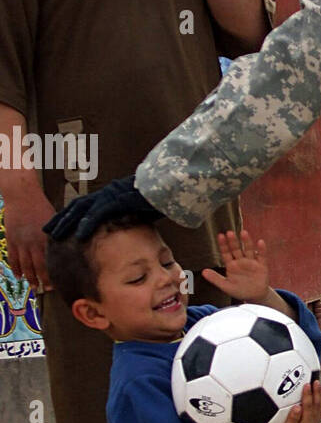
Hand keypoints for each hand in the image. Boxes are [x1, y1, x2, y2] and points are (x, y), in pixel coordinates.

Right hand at [1, 176, 54, 290]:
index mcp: (46, 238)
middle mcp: (33, 243)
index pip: (51, 261)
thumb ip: (60, 234)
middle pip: (38, 267)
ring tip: (34, 287)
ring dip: (29, 278)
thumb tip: (71, 246)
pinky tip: (18, 276)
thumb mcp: (55, 220)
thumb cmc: (41, 206)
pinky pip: (12, 258)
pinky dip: (15, 268)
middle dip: (43, 280)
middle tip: (46, 290)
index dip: (54, 274)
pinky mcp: (11, 240)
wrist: (22, 196)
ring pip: (24, 265)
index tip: (59, 283)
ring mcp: (20, 242)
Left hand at [42, 176, 161, 242]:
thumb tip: (131, 228)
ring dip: (67, 222)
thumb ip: (132, 217)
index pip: (85, 205)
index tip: (59, 225)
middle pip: (78, 206)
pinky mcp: (118, 200)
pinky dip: (86, 224)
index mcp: (110, 193)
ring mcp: (111, 195)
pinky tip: (77, 235)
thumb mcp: (142, 209)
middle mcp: (107, 192)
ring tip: (55, 234)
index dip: (70, 215)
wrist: (171, 187)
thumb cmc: (160, 198)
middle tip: (48, 230)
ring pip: (82, 209)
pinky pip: (98, 214)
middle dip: (62, 218)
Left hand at [200, 229, 269, 302]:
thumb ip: (215, 278)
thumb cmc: (239, 290)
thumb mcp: (226, 286)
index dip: (223, 245)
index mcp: (231, 265)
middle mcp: (241, 261)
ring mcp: (251, 262)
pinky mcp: (262, 265)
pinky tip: (260, 242)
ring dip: (246, 242)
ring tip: (244, 233)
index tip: (220, 236)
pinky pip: (262, 256)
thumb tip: (203, 272)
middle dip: (233, 241)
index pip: (226, 253)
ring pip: (248, 250)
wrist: (254, 296)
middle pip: (237, 249)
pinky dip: (261, 249)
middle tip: (229, 233)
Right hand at [262, 381, 320, 422]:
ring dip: (320, 396)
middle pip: (317, 405)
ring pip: (320, 408)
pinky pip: (319, 411)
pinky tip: (319, 397)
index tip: (307, 384)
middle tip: (316, 380)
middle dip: (317, 392)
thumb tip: (297, 407)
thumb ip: (292, 420)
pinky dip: (320, 402)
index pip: (308, 406)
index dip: (308, 394)